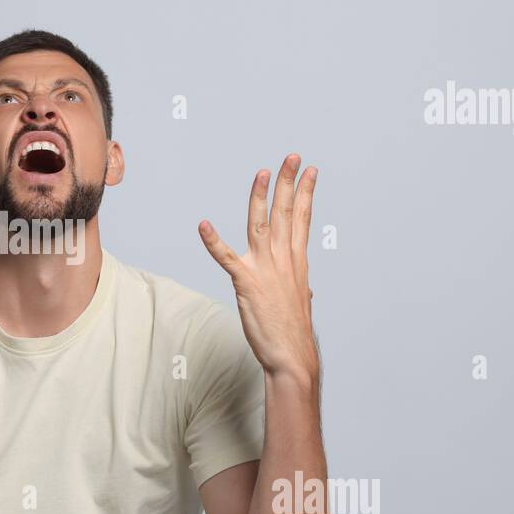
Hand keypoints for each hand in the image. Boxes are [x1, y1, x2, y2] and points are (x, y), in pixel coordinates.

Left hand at [198, 153, 318, 381]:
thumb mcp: (300, 301)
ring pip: (262, 225)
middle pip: (287, 213)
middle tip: (291, 156)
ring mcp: (266, 270)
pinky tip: (203, 225)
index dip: (305, 193)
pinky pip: (225, 258)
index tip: (310, 171)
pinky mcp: (246, 283)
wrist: (292, 357)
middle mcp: (284, 261)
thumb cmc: (293, 332)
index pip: (303, 219)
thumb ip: (299, 287)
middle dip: (288, 182)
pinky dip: (213, 241)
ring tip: (261, 173)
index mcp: (297, 262)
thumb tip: (307, 288)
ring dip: (260, 197)